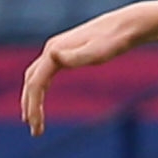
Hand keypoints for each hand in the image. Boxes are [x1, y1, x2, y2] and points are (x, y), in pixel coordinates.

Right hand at [20, 5, 150, 134]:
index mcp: (54, 51)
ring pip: (35, 76)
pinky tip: (42, 99)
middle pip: (31, 81)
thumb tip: (53, 56)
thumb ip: (76, 56)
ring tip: (33, 120)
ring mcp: (58, 50)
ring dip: (31, 99)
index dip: (33, 105)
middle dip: (30, 106)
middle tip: (35, 131)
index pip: (35, 83)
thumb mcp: (99, 52)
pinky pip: (45, 73)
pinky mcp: (66, 52)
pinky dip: (39, 88)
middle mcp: (52, 49)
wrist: (127, 26)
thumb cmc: (115, 41)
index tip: (35, 126)